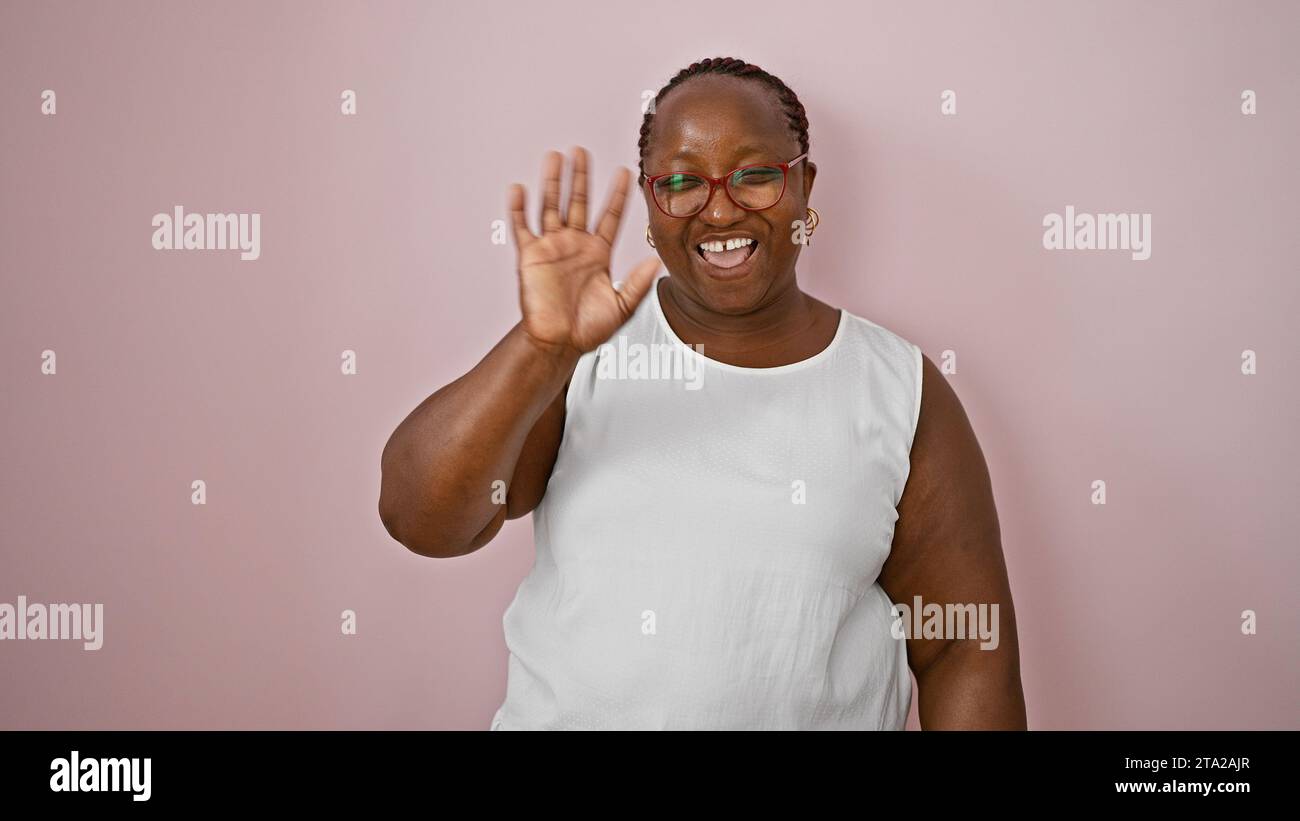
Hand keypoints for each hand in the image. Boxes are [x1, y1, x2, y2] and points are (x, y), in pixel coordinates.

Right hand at [510, 147, 661, 354]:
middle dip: (580, 177)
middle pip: (578, 202)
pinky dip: (518, 209)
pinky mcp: (529, 256)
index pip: (610, 216)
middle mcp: (574, 245)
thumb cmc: (587, 330)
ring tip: (554, 157)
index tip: (626, 172)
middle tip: (581, 151)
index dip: (618, 195)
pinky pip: (522, 227)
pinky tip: (519, 189)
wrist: (558, 343)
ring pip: (551, 207)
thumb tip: (656, 262)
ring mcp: (551, 247)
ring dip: (552, 182)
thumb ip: (637, 284)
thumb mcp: (621, 308)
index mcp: (598, 253)